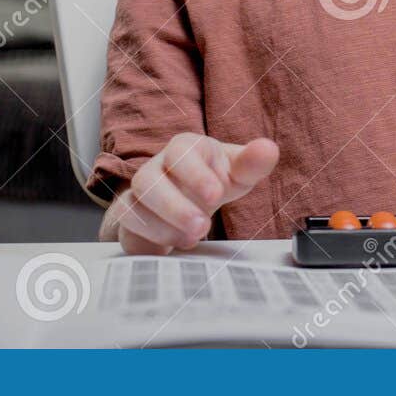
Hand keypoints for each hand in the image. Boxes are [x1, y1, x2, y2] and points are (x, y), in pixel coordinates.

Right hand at [113, 132, 278, 254]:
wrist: (191, 196)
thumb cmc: (215, 178)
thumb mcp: (238, 172)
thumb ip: (253, 163)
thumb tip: (268, 150)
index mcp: (184, 148)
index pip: (179, 151)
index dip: (195, 174)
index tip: (216, 195)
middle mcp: (156, 167)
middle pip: (148, 180)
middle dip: (174, 207)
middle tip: (202, 227)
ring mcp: (140, 193)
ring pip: (131, 205)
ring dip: (161, 226)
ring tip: (192, 239)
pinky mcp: (131, 217)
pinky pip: (127, 227)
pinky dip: (148, 239)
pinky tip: (174, 247)